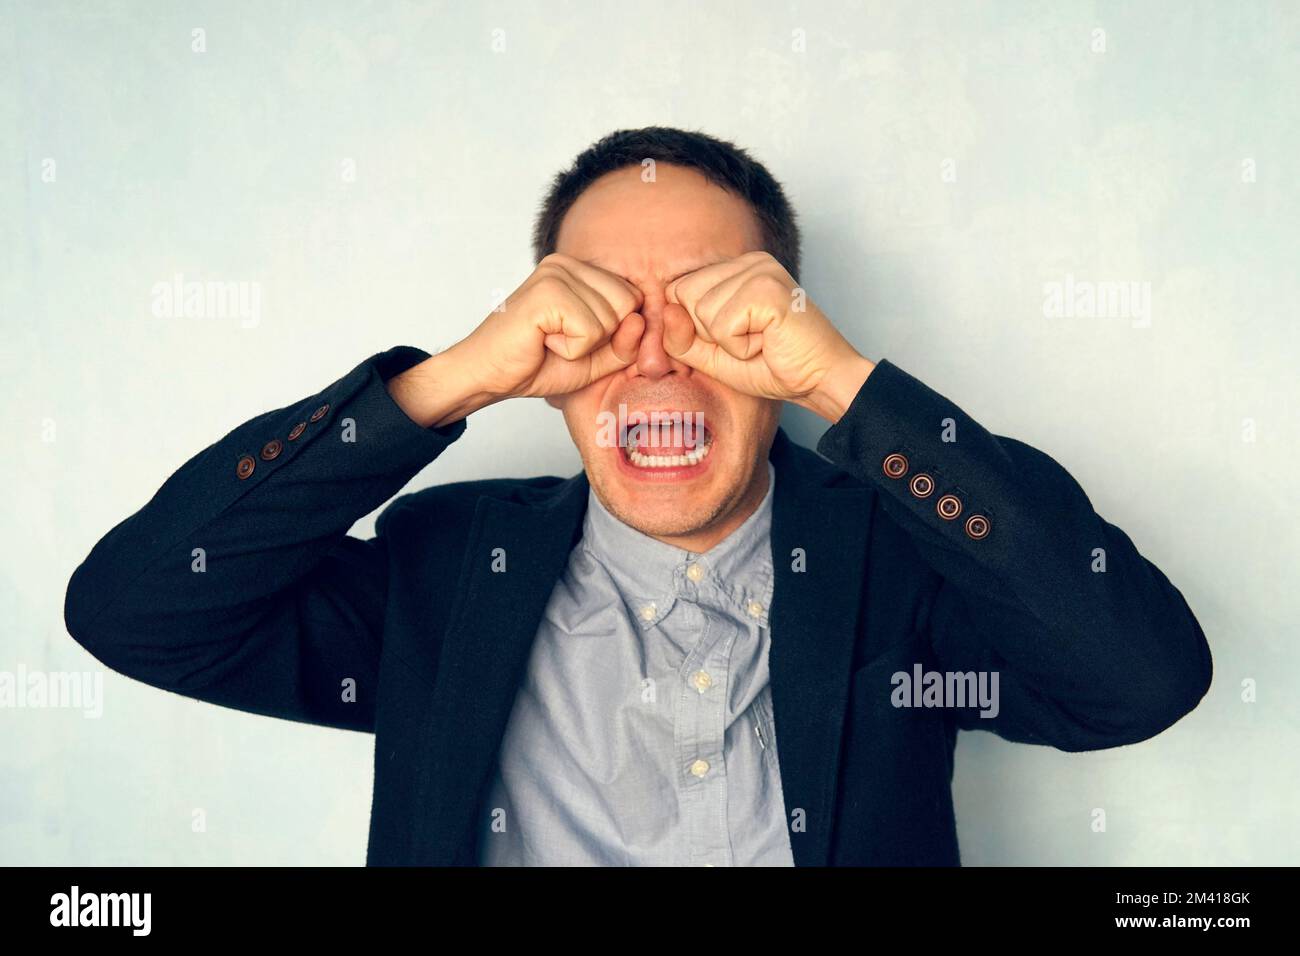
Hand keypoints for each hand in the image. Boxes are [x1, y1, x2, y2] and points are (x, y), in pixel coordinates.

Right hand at [388, 254, 644, 426]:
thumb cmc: (536, 364)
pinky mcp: (548, 292)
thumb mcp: (595, 358)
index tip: (575, 341)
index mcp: (579, 270)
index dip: (615, 333)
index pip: (633, 298)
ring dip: (583, 346)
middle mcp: (567, 263)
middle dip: (601, 338)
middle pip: (628, 305)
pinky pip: (591, 330)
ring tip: (550, 340)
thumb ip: (626, 342)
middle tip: (562, 341)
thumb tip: (642, 319)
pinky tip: (544, 341)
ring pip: (611, 319)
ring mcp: (556, 273)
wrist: (488, 375)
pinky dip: (572, 350)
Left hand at [663, 251, 875, 421]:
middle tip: (751, 341)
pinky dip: (739, 348)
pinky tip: (767, 342)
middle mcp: (748, 260)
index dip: (694, 327)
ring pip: (701, 312)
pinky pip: (722, 326)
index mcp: (736, 268)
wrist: (822, 381)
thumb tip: (668, 310)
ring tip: (761, 341)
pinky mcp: (766, 289)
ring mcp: (759, 270)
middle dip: (709, 334)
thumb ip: (682, 338)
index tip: (735, 339)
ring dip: (727, 343)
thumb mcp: (714, 356)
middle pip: (684, 296)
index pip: (679, 290)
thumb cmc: (773, 367)